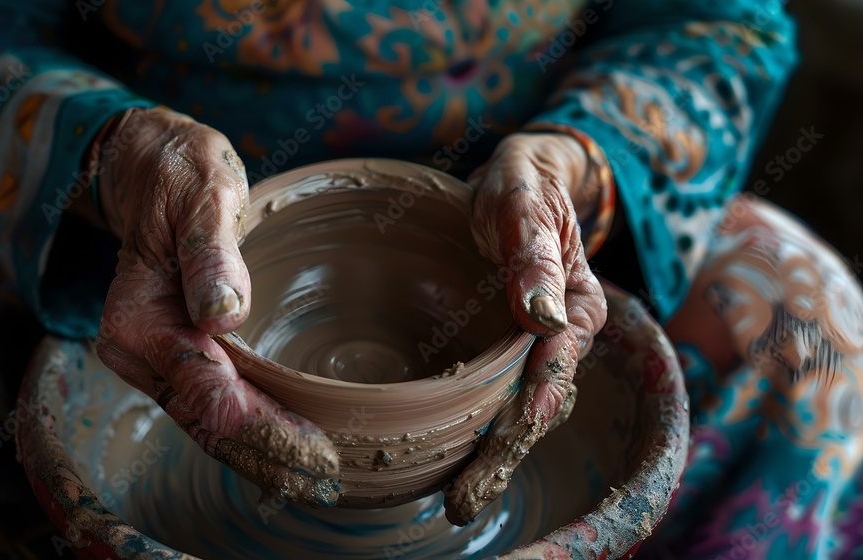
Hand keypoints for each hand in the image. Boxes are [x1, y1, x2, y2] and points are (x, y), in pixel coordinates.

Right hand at [94, 107, 339, 504]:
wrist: (152, 171)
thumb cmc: (180, 176)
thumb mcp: (202, 195)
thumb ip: (211, 252)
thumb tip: (223, 314)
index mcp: (141, 320)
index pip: (209, 395)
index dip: (264, 428)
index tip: (316, 448)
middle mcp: (140, 353)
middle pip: (209, 426)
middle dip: (268, 456)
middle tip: (329, 475)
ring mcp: (156, 360)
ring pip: (210, 427)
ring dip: (262, 453)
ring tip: (317, 470)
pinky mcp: (176, 358)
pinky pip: (213, 406)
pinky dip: (251, 430)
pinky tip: (288, 441)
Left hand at [444, 132, 607, 524]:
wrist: (516, 182)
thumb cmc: (523, 186)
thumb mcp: (526, 207)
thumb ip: (535, 257)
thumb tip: (543, 317)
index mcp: (577, 309)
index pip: (554, 371)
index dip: (528, 414)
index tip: (503, 447)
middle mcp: (559, 336)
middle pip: (536, 403)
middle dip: (504, 453)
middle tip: (465, 501)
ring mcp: (530, 344)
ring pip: (515, 405)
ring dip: (491, 450)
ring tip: (458, 496)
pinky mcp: (501, 345)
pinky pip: (494, 390)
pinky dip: (478, 424)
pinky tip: (449, 452)